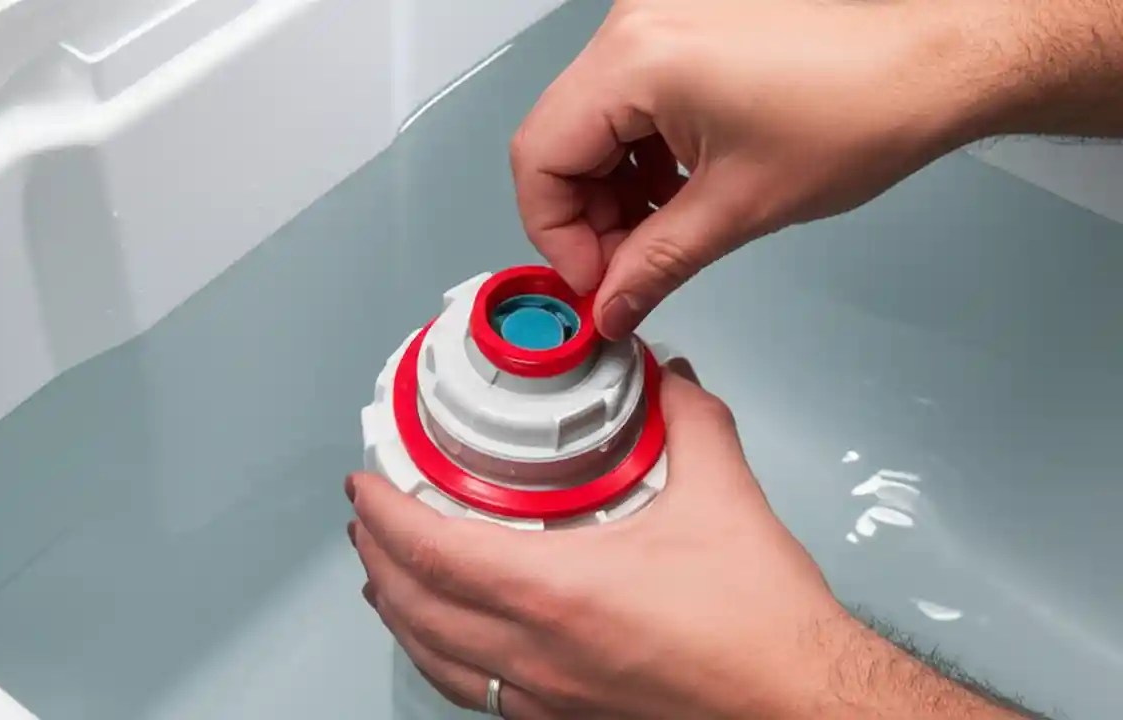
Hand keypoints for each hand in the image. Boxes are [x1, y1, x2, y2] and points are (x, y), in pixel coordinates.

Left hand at [347, 359, 849, 718]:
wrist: (801, 705)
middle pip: (415, 607)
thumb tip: (670, 381)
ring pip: (435, 659)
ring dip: (399, 612)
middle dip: (378, 558)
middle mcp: (537, 653)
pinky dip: (442, 657)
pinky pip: (475, 692)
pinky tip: (451, 643)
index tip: (366, 485)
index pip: (433, 550)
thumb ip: (690, 424)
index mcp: (558, 593)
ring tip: (386, 578)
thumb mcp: (726, 499)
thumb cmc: (761, 627)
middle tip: (370, 520)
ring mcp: (545, 698)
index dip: (386, 514)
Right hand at [510, 0, 982, 339]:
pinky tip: (677, 188)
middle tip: (624, 269)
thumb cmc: (861, 111)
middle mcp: (635, 25)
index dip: (555, 234)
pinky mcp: (683, 26)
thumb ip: (654, 265)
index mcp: (637, 59)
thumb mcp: (738, 209)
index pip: (538, 156)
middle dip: (584, 216)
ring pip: (590, 121)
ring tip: (662, 229)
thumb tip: (609, 307)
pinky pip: (627, 98)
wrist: (933, 63)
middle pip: (558, 138)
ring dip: (612, 188)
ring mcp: (658, 18)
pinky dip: (639, 152)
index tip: (595, 280)